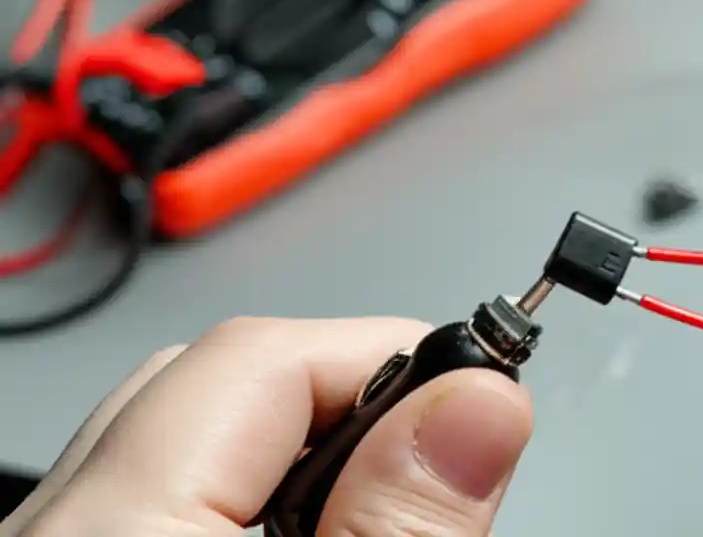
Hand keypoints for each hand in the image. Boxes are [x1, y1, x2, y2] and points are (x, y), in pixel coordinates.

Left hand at [0, 317, 532, 536]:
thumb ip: (399, 528)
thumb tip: (480, 406)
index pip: (257, 357)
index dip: (394, 354)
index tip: (481, 395)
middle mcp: (52, 536)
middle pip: (210, 380)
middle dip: (347, 397)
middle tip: (436, 460)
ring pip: (177, 432)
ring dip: (300, 445)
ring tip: (376, 508)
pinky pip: (148, 491)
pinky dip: (245, 492)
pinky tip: (307, 532)